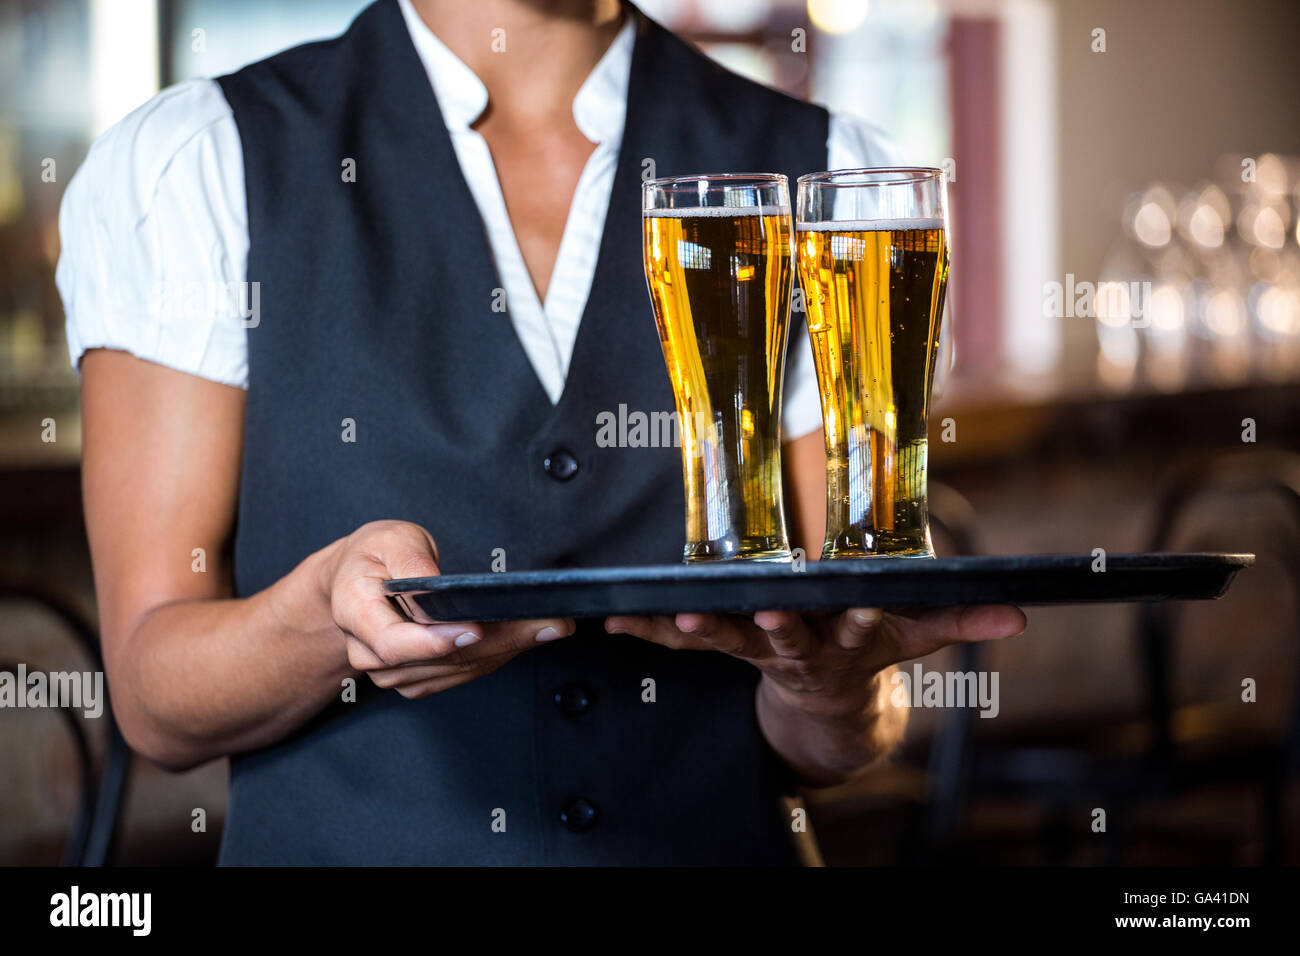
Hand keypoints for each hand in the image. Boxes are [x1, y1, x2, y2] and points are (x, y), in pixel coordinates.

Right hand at [322, 520, 572, 697]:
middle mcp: (369, 652)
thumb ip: (412, 563)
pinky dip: (497, 655)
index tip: (476, 629)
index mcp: (354, 612)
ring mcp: (393, 672)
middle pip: (439, 659)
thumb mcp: (390, 540)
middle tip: (548, 624)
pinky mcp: (417, 678)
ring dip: (507, 649)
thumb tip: (437, 586)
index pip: (392, 643)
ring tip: (548, 626)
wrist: (357, 581)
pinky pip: (462, 673)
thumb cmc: (374, 556)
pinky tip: (524, 636)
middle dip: (500, 641)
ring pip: (457, 669)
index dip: (436, 642)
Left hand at [605, 605, 1025, 714]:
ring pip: (729, 639)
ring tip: (677, 617)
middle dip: (780, 629)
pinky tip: (615, 620)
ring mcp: (760, 649)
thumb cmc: (869, 643)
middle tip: (769, 617)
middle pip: (789, 638)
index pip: (860, 630)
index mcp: (850, 639)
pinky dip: (648, 631)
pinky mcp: (726, 644)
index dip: (862, 622)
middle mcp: (802, 647)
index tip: (863, 612)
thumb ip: (961, 622)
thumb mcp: (917, 635)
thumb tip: (1018, 616)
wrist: (829, 698)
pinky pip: (682, 642)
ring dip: (702, 629)